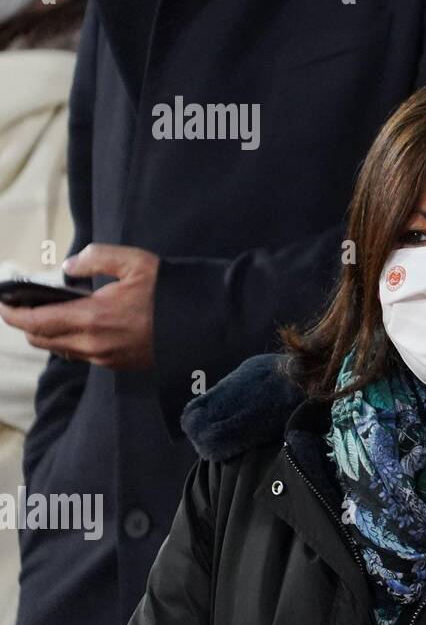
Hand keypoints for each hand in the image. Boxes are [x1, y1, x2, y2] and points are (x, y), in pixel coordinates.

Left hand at [0, 244, 159, 369]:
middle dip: (28, 324)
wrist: (205, 325)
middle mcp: (94, 344)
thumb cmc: (172, 293)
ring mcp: (106, 358)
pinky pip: (83, 354)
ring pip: (61, 349)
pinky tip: (83, 324)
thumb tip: (68, 267)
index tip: (2, 303)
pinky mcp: (119, 365)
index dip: (13, 314)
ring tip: (53, 313)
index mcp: (93, 318)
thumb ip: (96, 259)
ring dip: (50, 333)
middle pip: (42, 339)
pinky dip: (72, 340)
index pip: (36, 322)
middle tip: (24, 305)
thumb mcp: (136, 262)